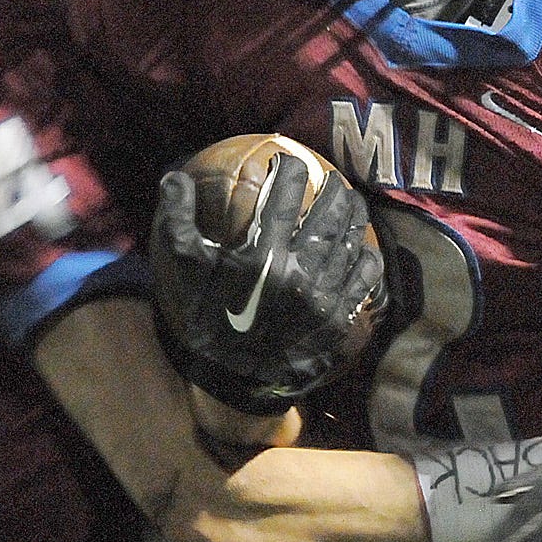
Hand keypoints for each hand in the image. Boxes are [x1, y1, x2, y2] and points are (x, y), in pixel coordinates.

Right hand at [155, 155, 387, 411]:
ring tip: (352, 202)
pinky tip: (364, 246)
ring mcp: (322, 297)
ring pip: (350, 243)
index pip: (285, 199)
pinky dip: (367, 258)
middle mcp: (297, 274)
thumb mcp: (181, 269)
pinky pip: (364, 280)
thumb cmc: (205, 318)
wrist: (232, 380)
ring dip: (354, 217)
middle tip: (334, 179)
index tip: (290, 160)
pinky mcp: (338, 319)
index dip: (290, 172)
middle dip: (334, 190)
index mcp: (261, 258)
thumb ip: (176, 219)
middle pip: (328, 217)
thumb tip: (173, 175)